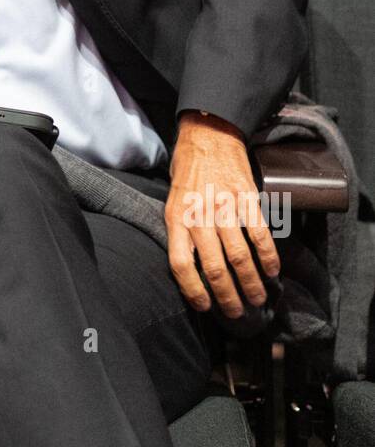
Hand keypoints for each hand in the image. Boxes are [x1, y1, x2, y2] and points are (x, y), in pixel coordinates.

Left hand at [165, 111, 280, 317]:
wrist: (208, 134)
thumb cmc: (188, 170)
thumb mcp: (173, 199)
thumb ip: (181, 230)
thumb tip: (192, 266)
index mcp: (176, 218)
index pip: (180, 264)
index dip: (192, 289)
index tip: (204, 306)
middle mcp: (198, 215)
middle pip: (214, 267)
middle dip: (228, 296)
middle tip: (237, 312)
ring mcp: (224, 207)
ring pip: (239, 256)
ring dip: (251, 282)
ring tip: (258, 299)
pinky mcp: (246, 198)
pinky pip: (259, 234)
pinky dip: (268, 256)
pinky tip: (272, 271)